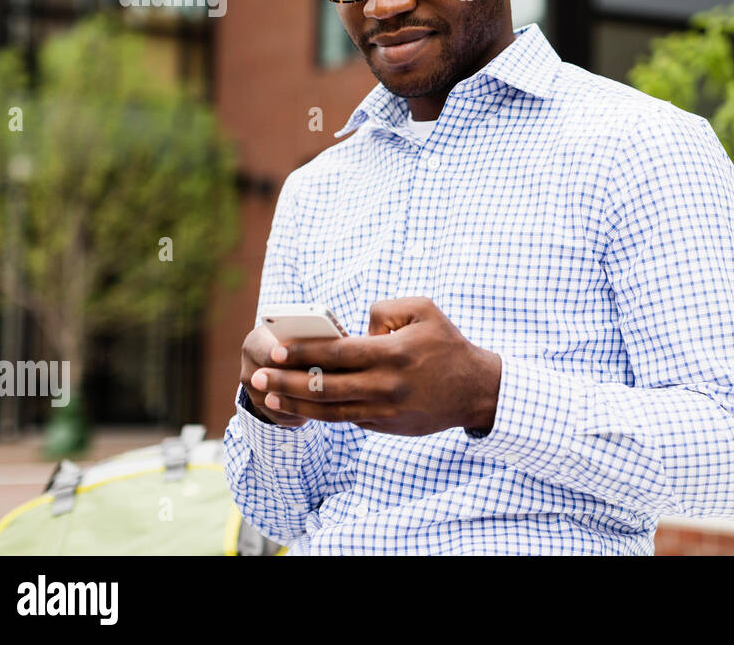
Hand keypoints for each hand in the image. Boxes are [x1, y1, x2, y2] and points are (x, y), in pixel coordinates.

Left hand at [249, 297, 501, 436]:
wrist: (476, 389)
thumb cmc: (447, 344)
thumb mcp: (424, 309)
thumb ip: (385, 309)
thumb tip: (357, 328)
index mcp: (392, 353)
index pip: (336, 354)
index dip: (302, 353)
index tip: (275, 351)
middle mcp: (385, 385)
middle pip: (324, 386)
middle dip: (286, 381)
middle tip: (257, 377)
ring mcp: (385, 410)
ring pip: (330, 410)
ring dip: (296, 404)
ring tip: (268, 397)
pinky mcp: (387, 426)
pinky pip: (347, 419)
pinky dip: (321, 414)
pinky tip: (301, 407)